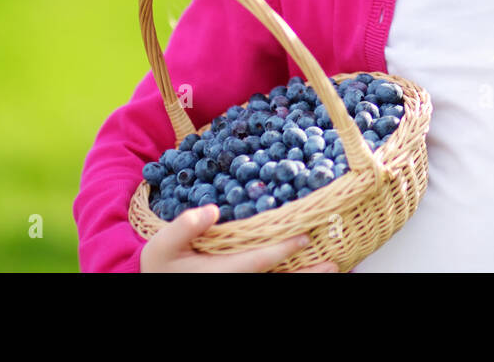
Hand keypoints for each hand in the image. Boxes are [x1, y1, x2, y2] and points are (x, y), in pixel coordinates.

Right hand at [140, 205, 337, 271]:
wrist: (158, 282)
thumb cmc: (161, 264)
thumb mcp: (161, 246)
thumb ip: (183, 228)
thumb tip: (211, 210)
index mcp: (218, 272)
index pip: (256, 261)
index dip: (281, 250)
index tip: (304, 237)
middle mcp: (234, 281)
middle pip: (276, 279)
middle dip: (306, 273)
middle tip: (334, 264)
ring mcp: (240, 283)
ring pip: (278, 281)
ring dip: (305, 275)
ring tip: (334, 267)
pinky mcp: (242, 281)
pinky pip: (272, 279)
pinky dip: (292, 274)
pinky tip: (312, 267)